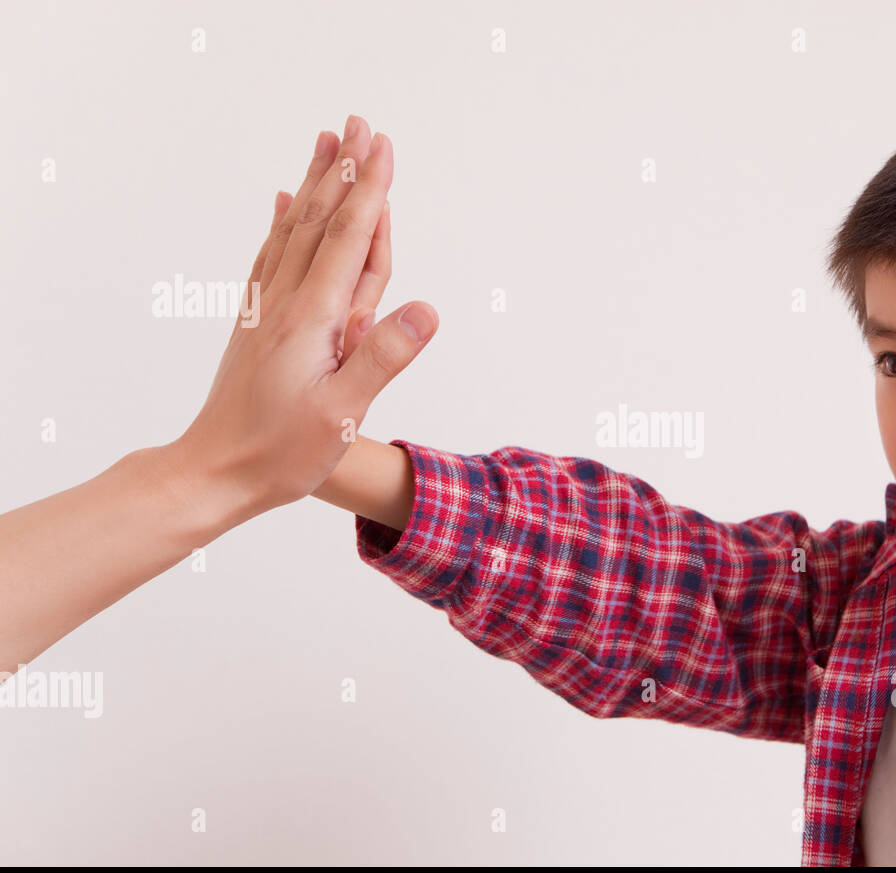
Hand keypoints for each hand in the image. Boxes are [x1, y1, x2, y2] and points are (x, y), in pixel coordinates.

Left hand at [171, 115, 439, 521]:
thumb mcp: (343, 412)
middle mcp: (286, 303)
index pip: (347, 240)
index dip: (369, 191)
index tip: (384, 147)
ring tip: (327, 144)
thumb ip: (384, 357)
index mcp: (312, 319)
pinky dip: (283, 221)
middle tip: (360, 124)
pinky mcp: (258, 322)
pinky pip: (273, 256)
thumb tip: (428, 310)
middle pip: (319, 220)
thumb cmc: (280, 452)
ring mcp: (268, 309)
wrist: (213, 472)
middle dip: (344, 171)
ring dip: (314, 184)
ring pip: (294, 230)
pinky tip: (282, 203)